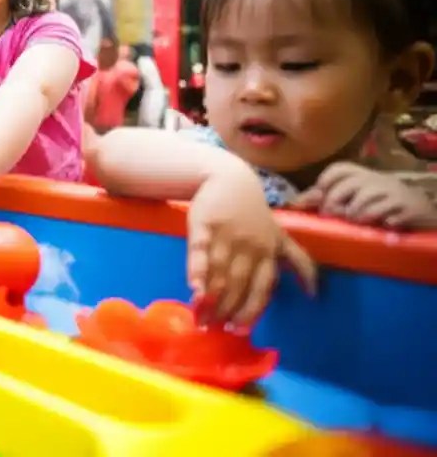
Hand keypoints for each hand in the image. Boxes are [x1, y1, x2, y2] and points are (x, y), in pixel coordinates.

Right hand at [186, 165, 317, 326]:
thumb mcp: (282, 236)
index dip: (251, 310)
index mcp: (269, 252)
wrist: (230, 178)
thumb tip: (315, 294)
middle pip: (238, 284)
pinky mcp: (204, 225)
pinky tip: (194, 289)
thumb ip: (298, 263)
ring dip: (210, 298)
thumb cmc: (255, 213)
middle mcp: (250, 246)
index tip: (239, 331)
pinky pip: (200, 252)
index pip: (263, 288)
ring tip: (200, 318)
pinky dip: (197, 271)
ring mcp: (226, 235)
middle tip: (213, 329)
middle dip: (226, 310)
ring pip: (219, 272)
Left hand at [293, 162, 436, 230]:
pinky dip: (384, 222)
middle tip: (335, 217)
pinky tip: (386, 225)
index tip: (320, 198)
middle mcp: (378, 180)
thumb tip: (297, 202)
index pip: (340, 168)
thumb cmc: (384, 205)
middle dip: (336, 203)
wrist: (425, 211)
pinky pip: (389, 214)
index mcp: (363, 175)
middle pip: (349, 184)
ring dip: (357, 215)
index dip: (325, 181)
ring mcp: (395, 192)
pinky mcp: (410, 207)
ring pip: (366, 200)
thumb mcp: (359, 198)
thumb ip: (331, 197)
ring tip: (359, 223)